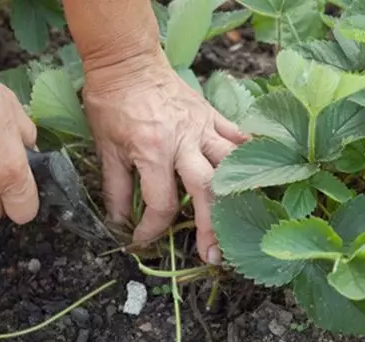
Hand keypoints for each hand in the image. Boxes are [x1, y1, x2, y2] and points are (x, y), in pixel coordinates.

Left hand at [82, 53, 248, 264]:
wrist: (127, 61)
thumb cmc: (112, 104)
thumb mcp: (106, 148)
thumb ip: (115, 188)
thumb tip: (118, 222)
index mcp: (152, 150)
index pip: (161, 203)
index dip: (151, 229)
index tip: (142, 240)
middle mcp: (184, 140)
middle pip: (207, 189)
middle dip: (211, 227)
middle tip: (213, 256)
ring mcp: (203, 126)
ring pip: (231, 165)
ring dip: (238, 196)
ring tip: (241, 222)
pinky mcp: (212, 115)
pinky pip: (238, 136)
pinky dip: (249, 157)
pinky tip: (257, 178)